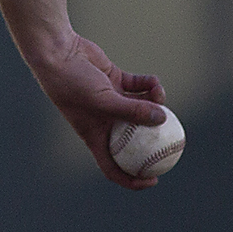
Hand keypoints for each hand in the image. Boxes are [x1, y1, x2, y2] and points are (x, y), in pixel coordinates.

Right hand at [30, 33, 165, 188]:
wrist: (58, 52)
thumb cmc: (72, 83)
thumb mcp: (103, 101)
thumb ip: (133, 110)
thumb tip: (164, 119)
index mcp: (95, 135)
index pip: (113, 167)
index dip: (132, 179)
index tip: (154, 179)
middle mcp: (104, 120)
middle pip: (133, 138)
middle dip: (154, 139)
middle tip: (175, 138)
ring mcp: (111, 100)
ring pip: (140, 108)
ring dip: (154, 103)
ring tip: (159, 94)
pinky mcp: (115, 80)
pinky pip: (138, 86)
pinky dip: (148, 85)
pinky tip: (154, 81)